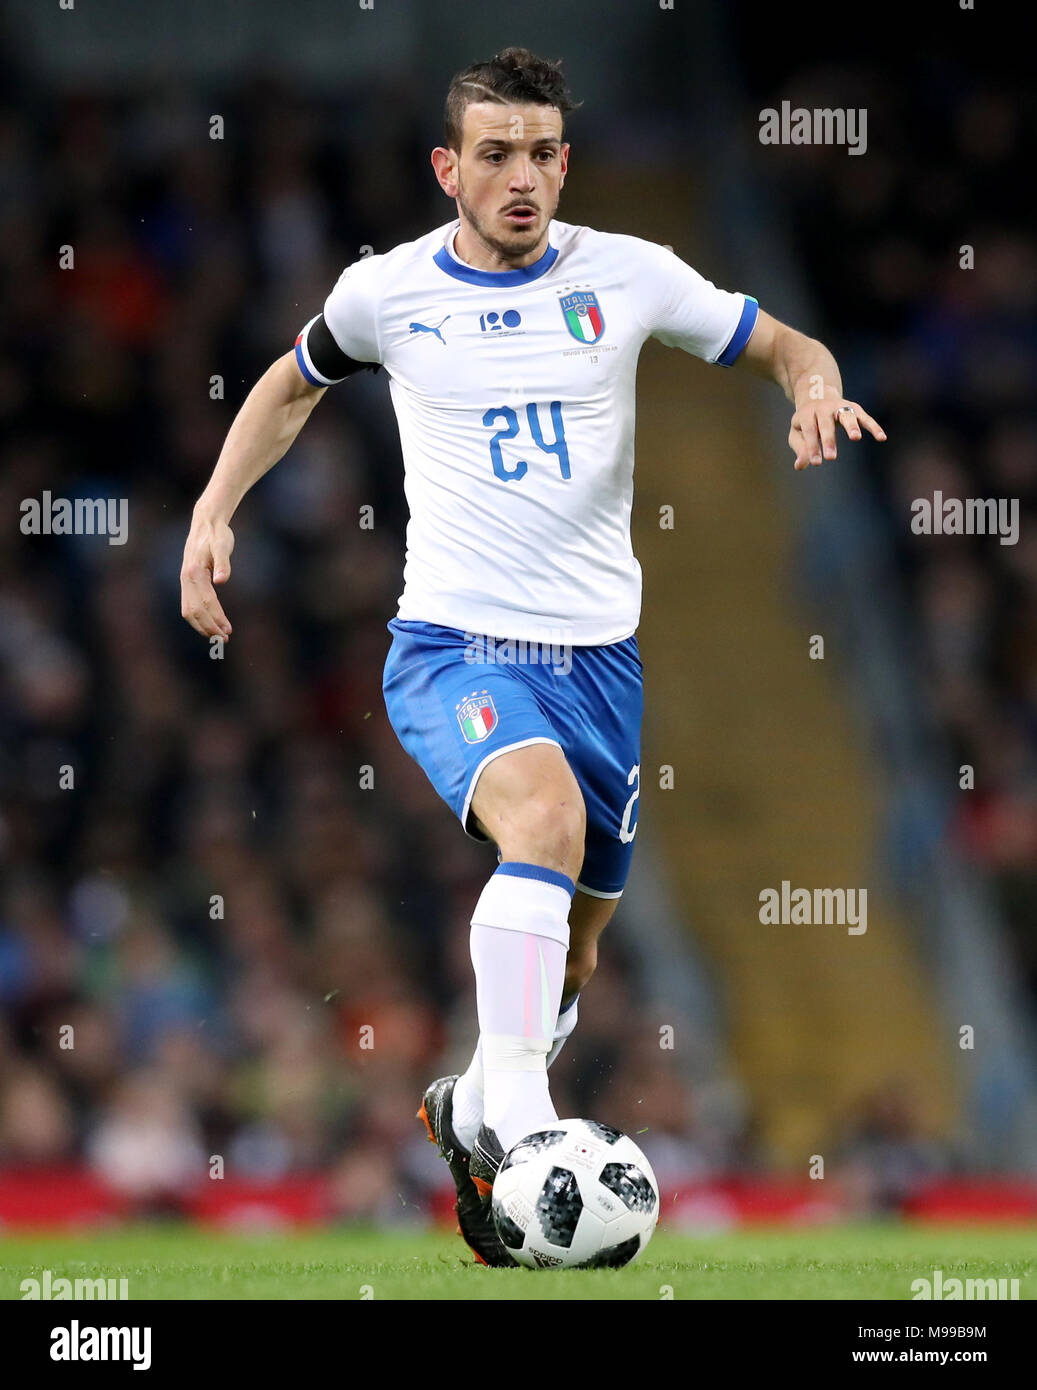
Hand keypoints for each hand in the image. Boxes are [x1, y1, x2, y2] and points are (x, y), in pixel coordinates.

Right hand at [180, 512, 234, 638]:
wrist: (206, 523)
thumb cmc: (217, 534)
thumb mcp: (223, 545)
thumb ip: (223, 563)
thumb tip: (222, 581)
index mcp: (194, 572)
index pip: (205, 602)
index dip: (216, 618)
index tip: (228, 630)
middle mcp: (186, 578)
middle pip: (195, 611)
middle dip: (209, 627)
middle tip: (225, 638)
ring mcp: (185, 581)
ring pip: (189, 610)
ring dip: (203, 625)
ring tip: (220, 635)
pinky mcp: (188, 581)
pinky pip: (189, 605)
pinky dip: (198, 618)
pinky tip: (210, 623)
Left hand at [789, 390, 885, 469]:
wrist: (818, 394)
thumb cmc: (806, 420)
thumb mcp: (798, 432)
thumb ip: (800, 448)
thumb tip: (799, 466)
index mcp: (807, 413)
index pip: (809, 430)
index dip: (812, 446)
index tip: (816, 462)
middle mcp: (824, 408)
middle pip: (826, 423)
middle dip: (828, 440)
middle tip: (831, 458)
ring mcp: (840, 406)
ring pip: (847, 415)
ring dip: (851, 426)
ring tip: (855, 438)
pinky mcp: (854, 408)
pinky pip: (865, 417)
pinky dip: (873, 426)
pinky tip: (881, 437)